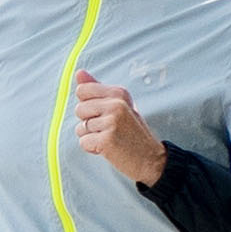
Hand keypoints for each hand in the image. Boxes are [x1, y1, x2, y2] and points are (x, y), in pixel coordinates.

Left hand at [73, 69, 165, 185]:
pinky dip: (92, 149)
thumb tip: (79, 72)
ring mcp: (111, 122)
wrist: (151, 159)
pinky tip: (109, 149)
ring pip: (80, 128)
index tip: (103, 113)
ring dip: (91, 137)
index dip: (87, 105)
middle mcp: (116, 104)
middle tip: (109, 129)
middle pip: (79, 109)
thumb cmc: (132, 132)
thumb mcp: (119, 105)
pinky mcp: (106, 140)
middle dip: (88, 122)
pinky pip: (83, 142)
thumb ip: (97, 89)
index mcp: (119, 93)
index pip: (82, 90)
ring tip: (110, 139)